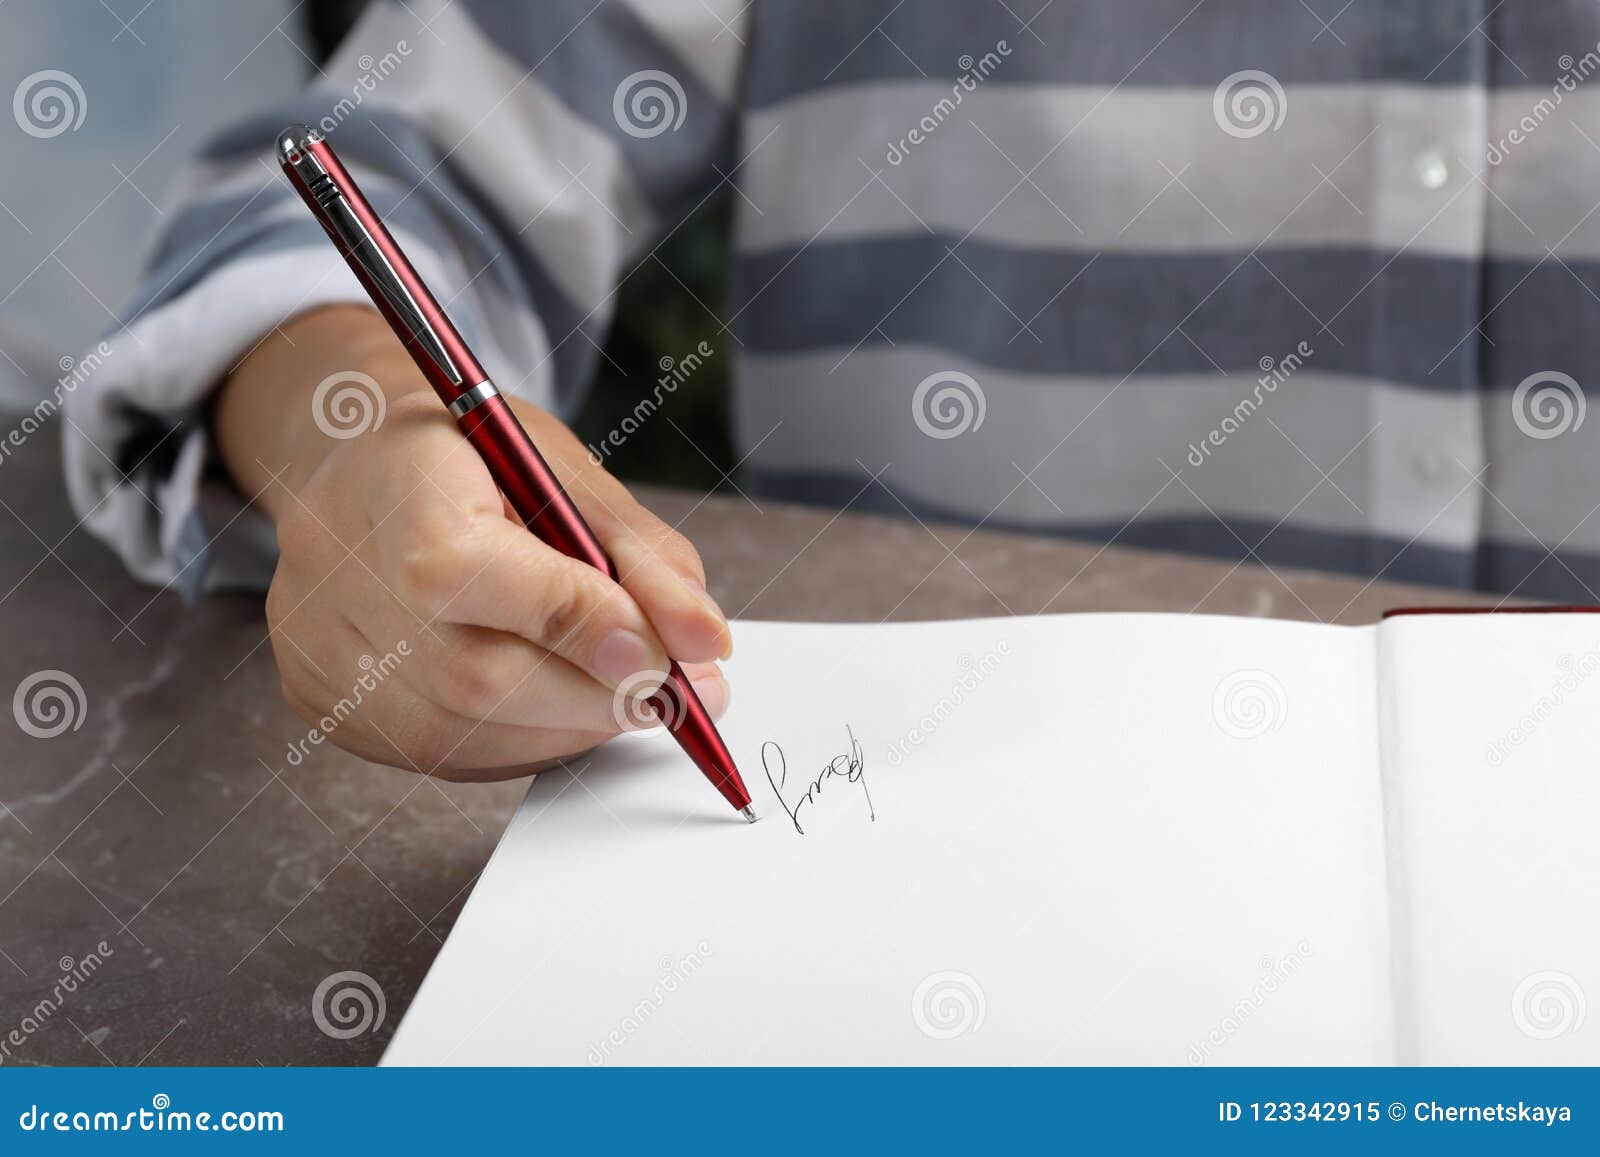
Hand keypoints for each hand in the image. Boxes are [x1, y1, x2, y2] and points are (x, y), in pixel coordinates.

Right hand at [217, 307, 731, 779]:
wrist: (353, 464)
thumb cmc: (471, 459)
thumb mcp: (566, 468)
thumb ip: (643, 555)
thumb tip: (704, 643)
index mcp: (395, 499)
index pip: (470, 576)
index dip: (579, 625)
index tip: (668, 660)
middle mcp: (337, 588)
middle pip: (480, 678)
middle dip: (602, 697)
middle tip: (681, 696)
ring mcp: (326, 660)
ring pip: (472, 736)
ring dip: (574, 725)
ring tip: (623, 689)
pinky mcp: (333, 711)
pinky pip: (452, 757)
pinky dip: (529, 738)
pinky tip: (557, 698)